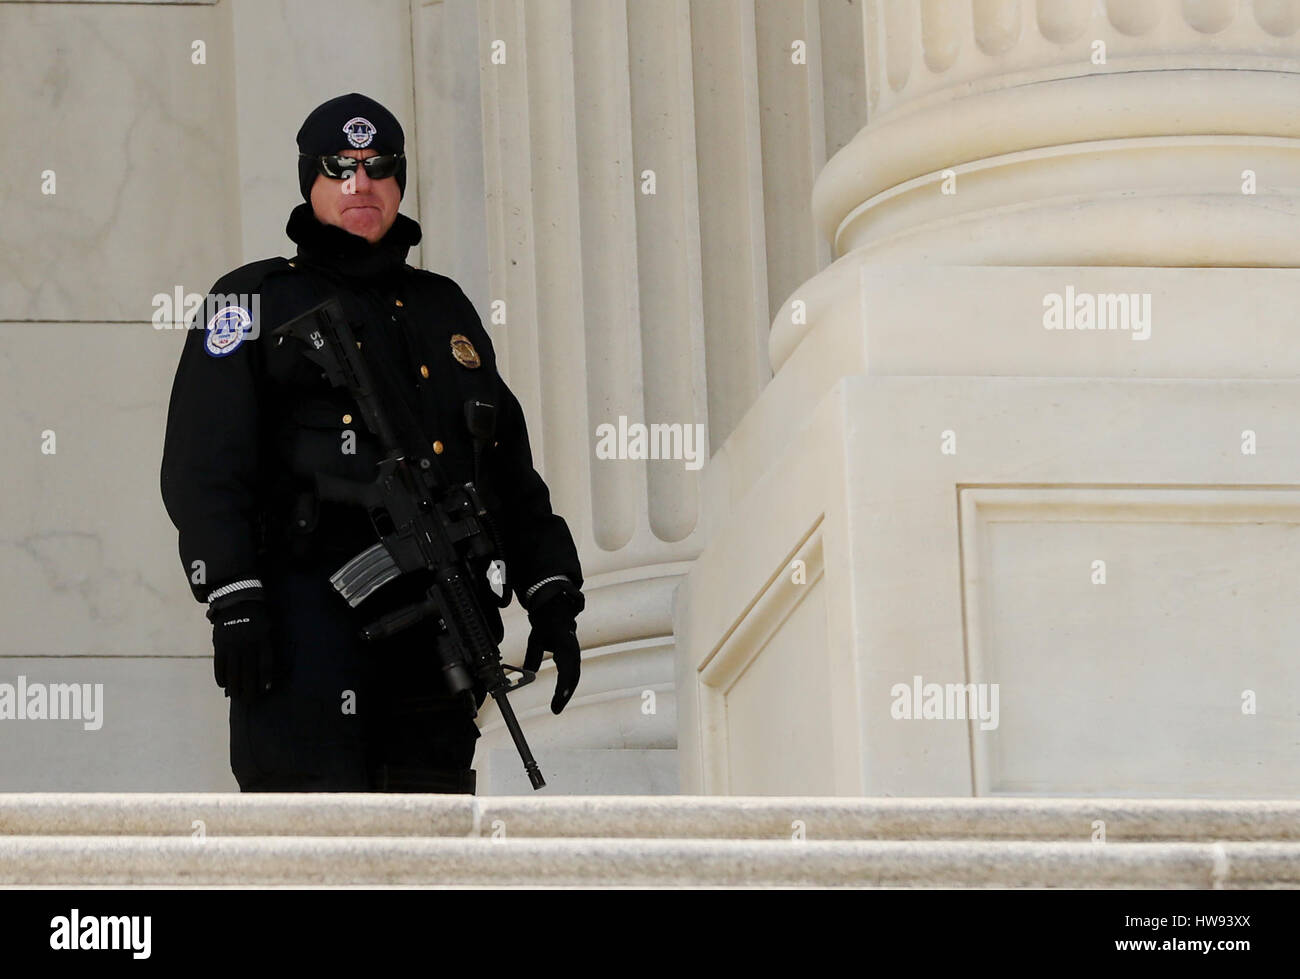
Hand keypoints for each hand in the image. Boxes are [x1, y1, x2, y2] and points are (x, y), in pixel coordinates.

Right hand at [208, 599, 274, 698]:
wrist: (237, 602)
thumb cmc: (256, 618)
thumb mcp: (266, 630)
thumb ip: (264, 648)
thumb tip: (263, 672)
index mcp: (262, 641)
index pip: (264, 666)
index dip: (264, 680)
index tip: (264, 690)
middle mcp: (248, 645)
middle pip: (249, 673)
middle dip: (249, 690)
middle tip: (249, 700)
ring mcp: (233, 646)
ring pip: (233, 673)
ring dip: (234, 687)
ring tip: (236, 697)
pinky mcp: (220, 645)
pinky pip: (219, 666)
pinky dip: (221, 677)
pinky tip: (223, 685)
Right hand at [523, 581, 583, 713]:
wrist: (548, 604)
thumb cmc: (545, 624)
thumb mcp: (536, 644)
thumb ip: (534, 659)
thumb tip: (530, 673)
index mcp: (565, 655)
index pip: (566, 677)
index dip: (562, 692)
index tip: (555, 708)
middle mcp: (570, 652)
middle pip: (571, 677)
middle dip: (565, 694)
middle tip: (556, 709)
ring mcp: (571, 646)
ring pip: (572, 670)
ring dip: (567, 686)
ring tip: (561, 700)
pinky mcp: (567, 640)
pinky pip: (569, 659)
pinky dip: (567, 672)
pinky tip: (564, 680)